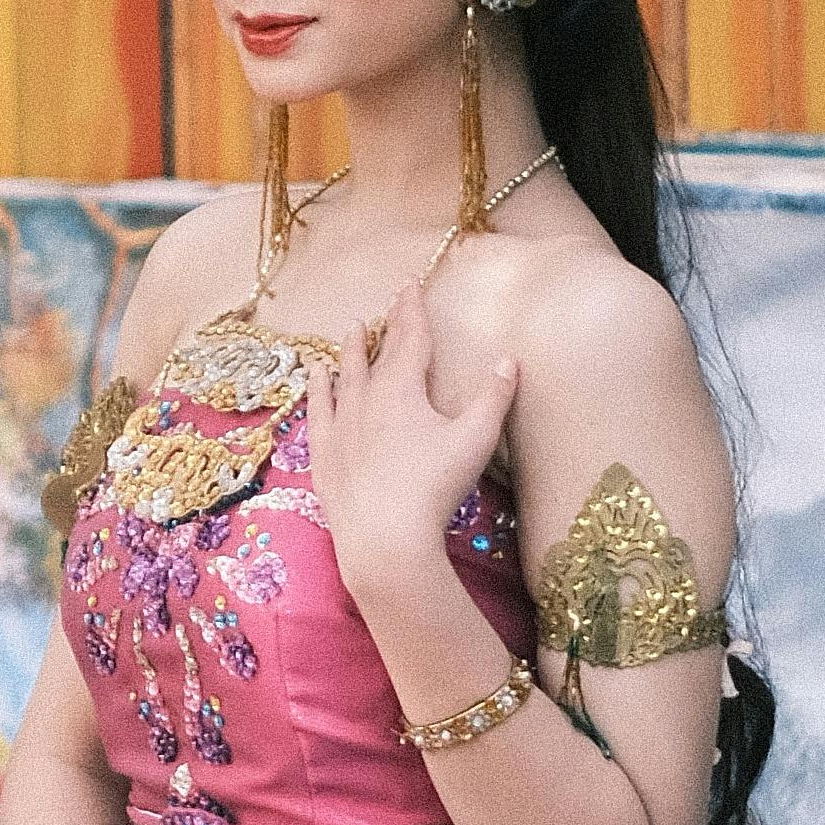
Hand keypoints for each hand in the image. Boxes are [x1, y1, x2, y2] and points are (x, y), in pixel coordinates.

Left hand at [309, 285, 519, 627]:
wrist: (385, 539)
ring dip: (349, 353)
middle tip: (390, 302)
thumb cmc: (435, 488)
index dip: (412, 310)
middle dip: (387, 326)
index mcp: (402, 389)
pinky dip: (317, 389)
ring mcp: (340, 427)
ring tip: (349, 331)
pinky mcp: (324, 456)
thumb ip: (493, 396)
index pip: (410, 339)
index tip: (410, 285)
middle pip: (378, 354)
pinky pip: (318, 411)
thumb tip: (509, 360)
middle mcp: (366, 400)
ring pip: (344, 378)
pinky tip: (315, 376)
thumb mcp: (475, 439)